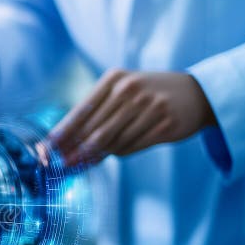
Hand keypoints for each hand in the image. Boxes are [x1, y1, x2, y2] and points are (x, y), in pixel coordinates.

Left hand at [48, 69, 216, 164]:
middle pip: (94, 130)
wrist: (197, 93)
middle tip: (60, 165)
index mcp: (115, 79)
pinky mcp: (165, 125)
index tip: (47, 148)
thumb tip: (66, 141)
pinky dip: (118, 153)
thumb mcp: (122, 90)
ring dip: (94, 156)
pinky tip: (112, 154)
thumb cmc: (148, 93)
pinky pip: (131, 147)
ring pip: (112, 142)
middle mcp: (131, 90)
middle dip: (74, 151)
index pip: (82, 111)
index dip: (63, 132)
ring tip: (80, 164)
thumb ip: (96, 111)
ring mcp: (150, 107)